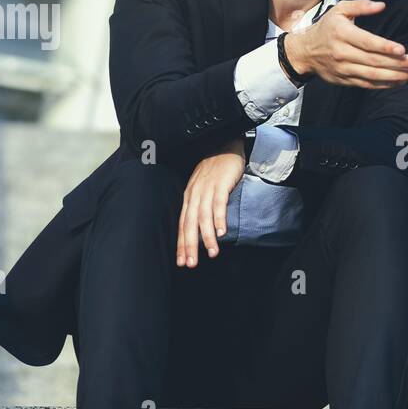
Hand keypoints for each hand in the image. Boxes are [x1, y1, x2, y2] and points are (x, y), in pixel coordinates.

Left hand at [177, 138, 245, 266]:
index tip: (182, 262)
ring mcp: (207, 189)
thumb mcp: (204, 188)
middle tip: (191, 263)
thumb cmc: (216, 169)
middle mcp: (194, 194)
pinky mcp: (221, 184)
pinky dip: (219, 219)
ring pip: (204, 217)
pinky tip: (221, 233)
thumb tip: (202, 228)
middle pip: (189, 224)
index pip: (182, 225)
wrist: (225, 145)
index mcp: (189, 197)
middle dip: (190, 246)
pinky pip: (218, 204)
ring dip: (207, 237)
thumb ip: (202, 206)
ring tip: (212, 253)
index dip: (182, 244)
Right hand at [280, 0, 407, 88]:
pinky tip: (399, 81)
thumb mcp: (339, 10)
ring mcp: (343, 69)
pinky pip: (368, 84)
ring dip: (395, 76)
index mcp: (342, 33)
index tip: (402, 50)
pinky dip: (385, 84)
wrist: (305, 52)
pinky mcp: (345, 80)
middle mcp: (342, 53)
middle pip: (373, 61)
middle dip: (397, 63)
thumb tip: (381, 5)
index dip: (385, 47)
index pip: (366, 42)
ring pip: (372, 75)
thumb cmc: (326, 28)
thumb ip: (361, 5)